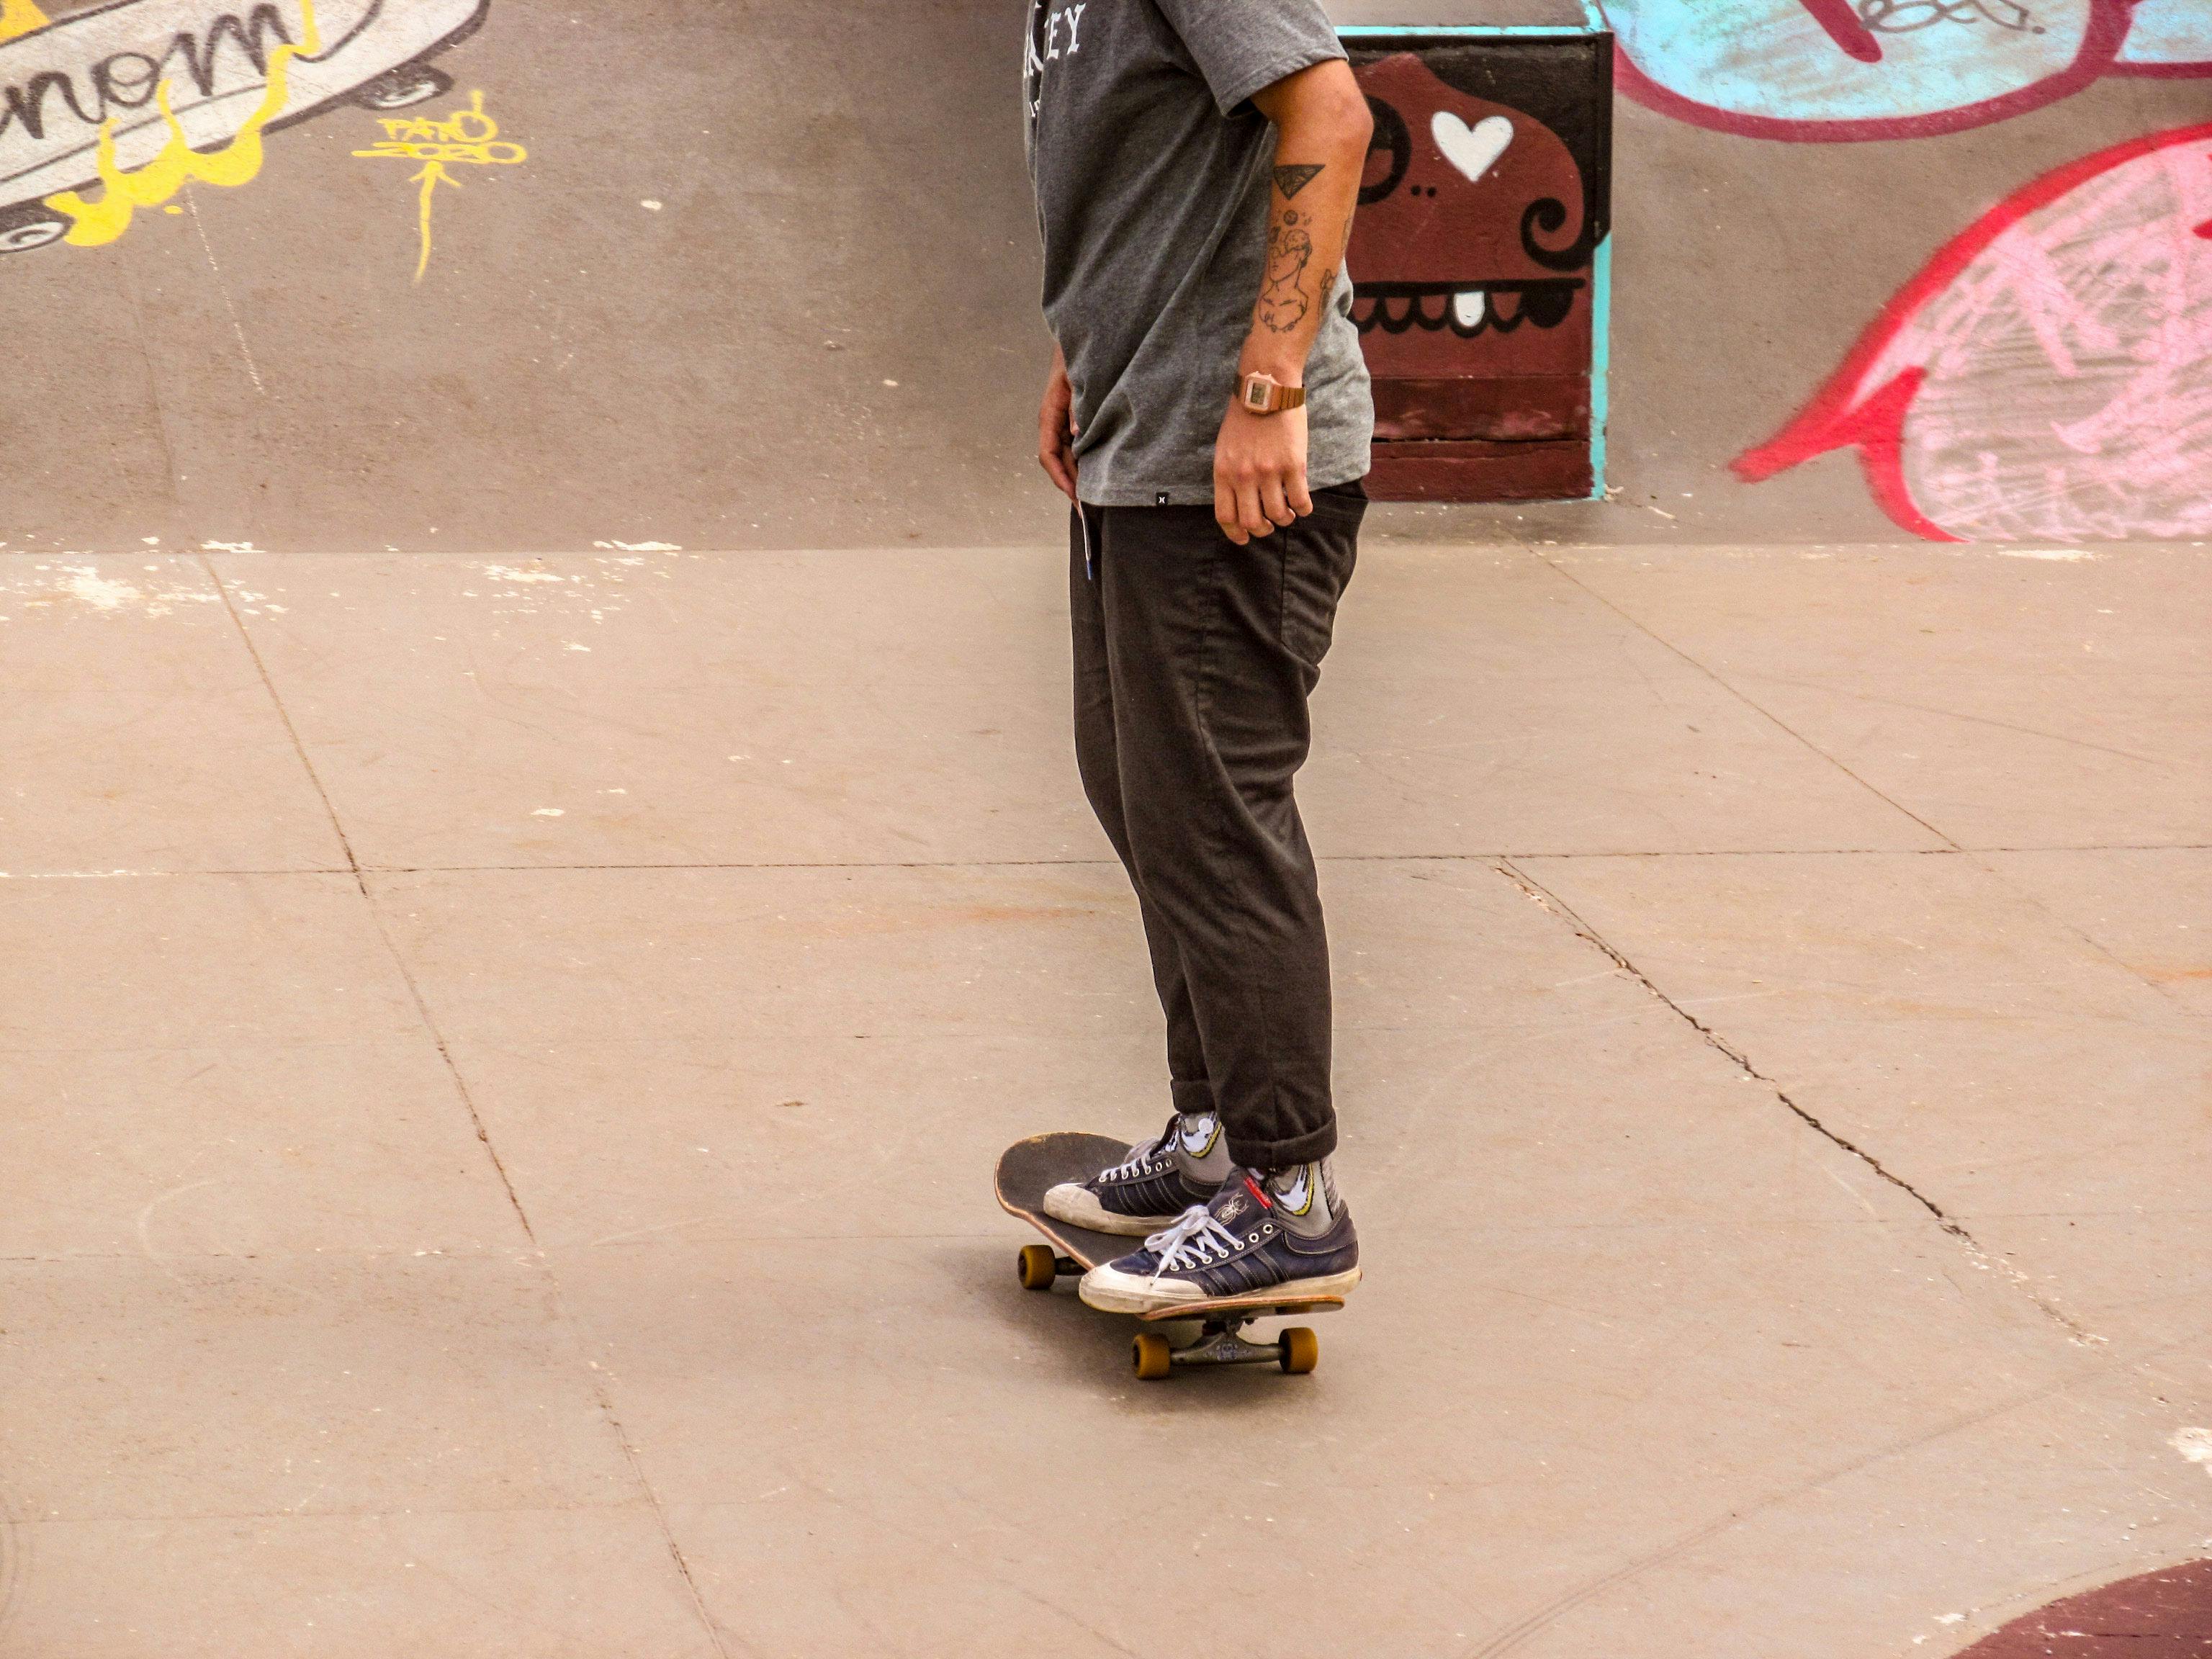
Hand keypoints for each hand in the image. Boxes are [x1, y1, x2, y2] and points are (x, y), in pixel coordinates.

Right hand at [1038, 352, 1077, 502]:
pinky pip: (1075, 448)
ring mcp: (1062, 423)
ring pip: (1066, 458)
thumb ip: (1078, 406)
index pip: (1048, 454)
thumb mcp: (1078, 378)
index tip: (1074, 496)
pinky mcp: (1073, 422)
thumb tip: (1077, 434)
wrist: (1081, 341)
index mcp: (1049, 414)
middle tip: (1087, 509)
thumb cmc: (1077, 356)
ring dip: (1077, 477)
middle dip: (1070, 485)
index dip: (1060, 478)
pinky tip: (1095, 476)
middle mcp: (1053, 423)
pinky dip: (1083, 464)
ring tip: (1092, 499)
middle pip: (1058, 462)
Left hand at [1213, 399, 1311, 543]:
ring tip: (1287, 513)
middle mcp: (1244, 476)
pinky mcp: (1292, 465)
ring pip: (1277, 515)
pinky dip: (1303, 509)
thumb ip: (1230, 474)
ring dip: (1284, 520)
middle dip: (1262, 530)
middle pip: (1252, 522)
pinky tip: (1303, 506)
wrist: (1265, 388)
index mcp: (1224, 472)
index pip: (1226, 516)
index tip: (1244, 538)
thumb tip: (1239, 501)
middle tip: (1270, 525)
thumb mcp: (1225, 448)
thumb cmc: (1244, 416)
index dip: (1236, 533)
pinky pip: (1300, 501)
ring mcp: (1269, 472)